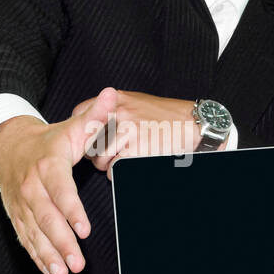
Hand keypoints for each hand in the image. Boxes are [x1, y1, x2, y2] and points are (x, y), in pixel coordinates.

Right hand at [0, 88, 118, 273]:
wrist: (7, 145)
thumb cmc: (47, 140)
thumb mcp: (71, 127)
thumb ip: (94, 116)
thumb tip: (111, 95)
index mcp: (47, 165)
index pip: (61, 191)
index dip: (72, 211)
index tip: (84, 229)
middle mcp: (31, 187)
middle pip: (46, 218)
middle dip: (62, 243)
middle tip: (77, 262)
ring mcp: (21, 204)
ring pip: (34, 233)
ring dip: (48, 255)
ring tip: (62, 273)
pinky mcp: (16, 216)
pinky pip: (25, 239)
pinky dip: (37, 256)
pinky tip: (50, 270)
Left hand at [71, 89, 219, 179]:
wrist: (193, 124)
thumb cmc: (167, 115)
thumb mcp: (137, 102)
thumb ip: (115, 108)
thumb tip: (92, 121)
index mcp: (116, 100)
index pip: (80, 113)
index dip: (82, 131)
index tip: (88, 139)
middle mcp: (118, 113)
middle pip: (88, 141)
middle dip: (95, 152)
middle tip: (109, 154)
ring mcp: (126, 131)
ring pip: (99, 159)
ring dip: (108, 165)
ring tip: (123, 160)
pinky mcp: (135, 149)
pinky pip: (114, 170)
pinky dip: (119, 173)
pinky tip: (131, 165)